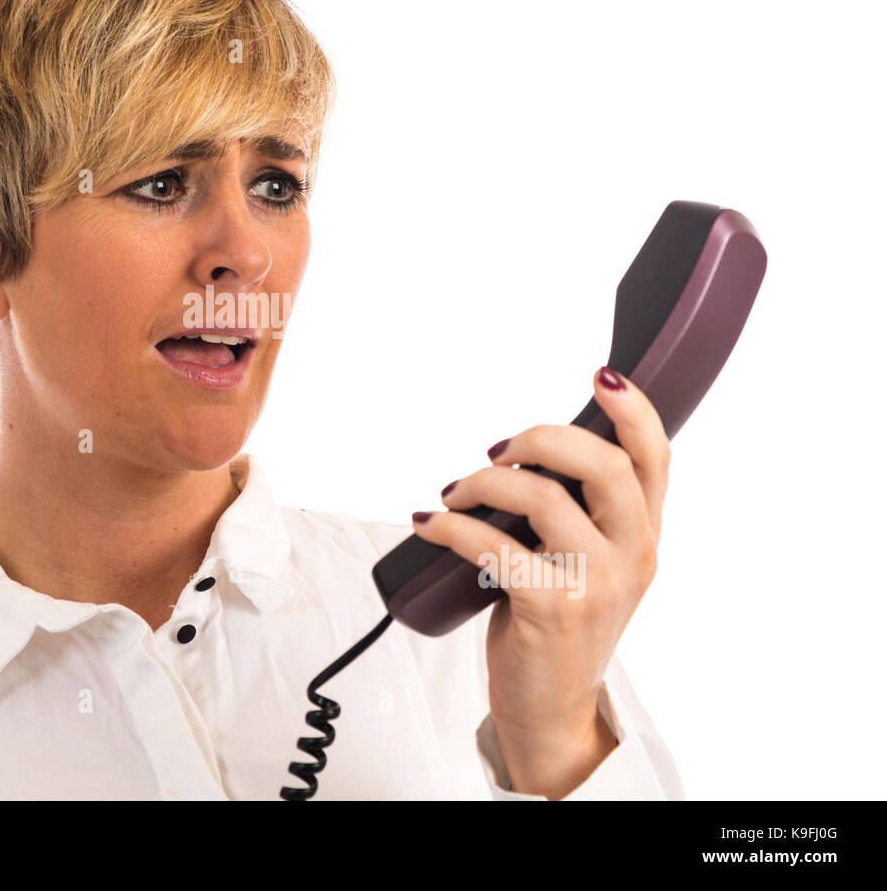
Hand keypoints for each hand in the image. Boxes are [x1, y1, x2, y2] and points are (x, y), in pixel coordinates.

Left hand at [410, 366, 668, 797]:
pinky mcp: (553, 608)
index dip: (633, 409)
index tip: (601, 375)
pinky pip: (492, 544)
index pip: (655, 458)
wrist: (552, 709)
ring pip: (543, 496)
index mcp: (644, 537)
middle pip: (604, 464)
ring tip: (455, 493)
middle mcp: (633, 556)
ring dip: (483, 483)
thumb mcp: (590, 564)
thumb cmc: (557, 625)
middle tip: (497, 451)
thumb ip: (579, 511)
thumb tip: (523, 451)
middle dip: (542, 437)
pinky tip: (429, 523)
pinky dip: (450, 526)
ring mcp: (597, 584)